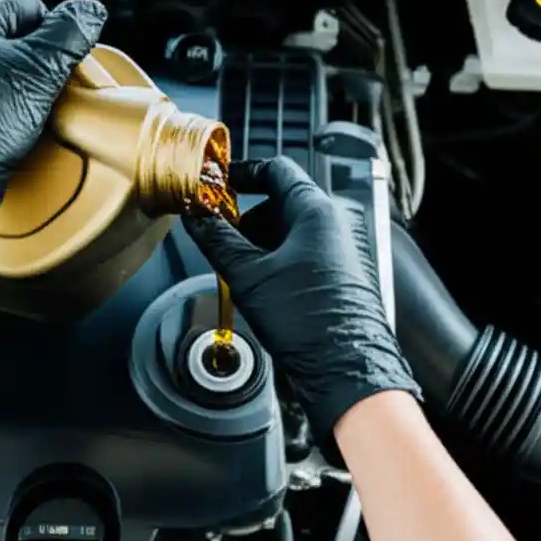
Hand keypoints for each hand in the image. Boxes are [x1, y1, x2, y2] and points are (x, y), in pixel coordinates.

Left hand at [0, 0, 107, 285]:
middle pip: (10, 40)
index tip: (62, 70)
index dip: (56, 38)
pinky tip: (0, 129)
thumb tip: (89, 8)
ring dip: (15, 89)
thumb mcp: (41, 69)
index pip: (30, 9)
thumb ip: (71, 32)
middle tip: (44, 96)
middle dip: (34, 66)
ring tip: (22, 116)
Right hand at [184, 157, 420, 442]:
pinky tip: (259, 289)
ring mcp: (337, 250)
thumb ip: (217, 239)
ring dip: (258, 245)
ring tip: (239, 274)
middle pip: (279, 203)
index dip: (240, 174)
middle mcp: (332, 224)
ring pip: (287, 232)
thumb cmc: (308, 321)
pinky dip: (274, 263)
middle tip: (218, 240)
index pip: (276, 170)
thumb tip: (195, 215)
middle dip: (245, 221)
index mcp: (317, 210)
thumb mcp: (248, 275)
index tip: (215, 185)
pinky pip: (299, 255)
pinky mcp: (336, 275)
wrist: (345, 371)